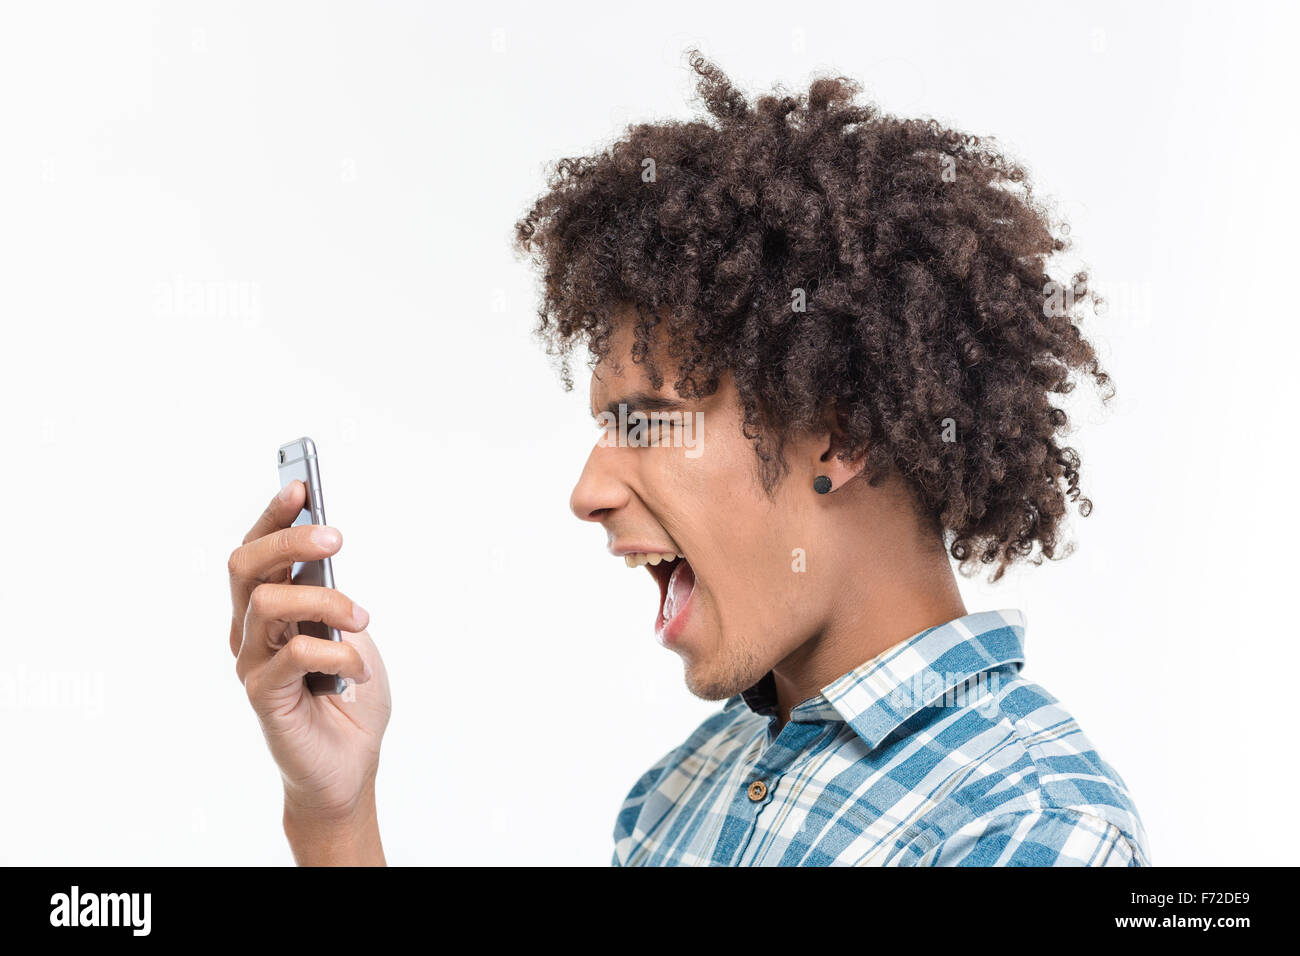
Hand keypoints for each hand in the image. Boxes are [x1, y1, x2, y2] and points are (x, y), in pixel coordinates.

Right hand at [228, 479, 390, 862]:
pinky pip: (294, 654)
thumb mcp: (350, 632)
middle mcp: (250, 632)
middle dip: (290, 539)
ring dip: (326, 601)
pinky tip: (358, 671)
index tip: (301, 484)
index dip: (274, 515)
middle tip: (334, 537)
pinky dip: (337, 654)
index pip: (256, 551)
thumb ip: (332, 596)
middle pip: (246, 565)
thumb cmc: (349, 696)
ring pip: (270, 602)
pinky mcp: (264, 696)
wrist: (349, 766)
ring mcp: (252, 663)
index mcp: (268, 610)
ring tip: (361, 618)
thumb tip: (326, 549)